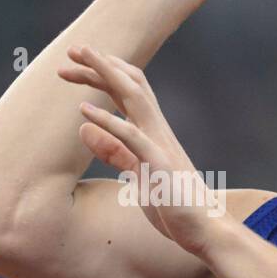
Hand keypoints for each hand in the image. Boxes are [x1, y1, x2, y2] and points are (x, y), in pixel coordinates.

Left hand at [57, 44, 226, 256]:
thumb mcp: (136, 174)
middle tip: (72, 49)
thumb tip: (84, 128)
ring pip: (133, 96)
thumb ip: (113, 151)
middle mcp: (157, 129)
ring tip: (79, 59)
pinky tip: (84, 109)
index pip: (126, 91)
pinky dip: (107, 120)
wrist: (204, 229)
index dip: (102, 74)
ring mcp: (159, 143)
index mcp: (151, 131)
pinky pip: (131, 136)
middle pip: (130, 83)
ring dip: (105, 74)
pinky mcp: (158, 164)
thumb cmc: (172, 203)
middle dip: (101, 63)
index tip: (74, 66)